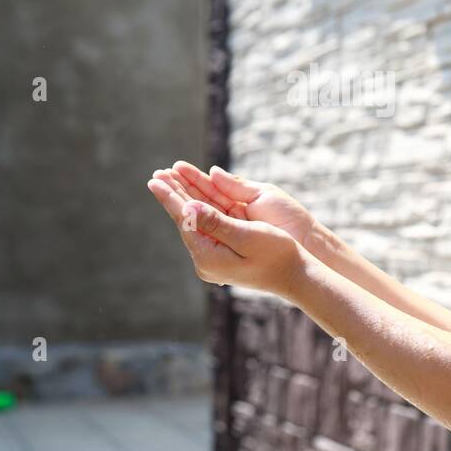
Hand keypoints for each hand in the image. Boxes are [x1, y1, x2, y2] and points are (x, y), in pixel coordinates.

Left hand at [146, 172, 307, 295]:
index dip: (170, 196)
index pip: (184, 220)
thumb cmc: (277, 254)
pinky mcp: (222, 256)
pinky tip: (191, 201)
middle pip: (186, 221)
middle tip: (156, 174)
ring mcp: (213, 260)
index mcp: (208, 256)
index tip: (154, 179)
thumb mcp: (247, 235)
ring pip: (195, 223)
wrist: (296, 276)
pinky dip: (198, 210)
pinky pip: (205, 228)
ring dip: (184, 200)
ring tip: (169, 181)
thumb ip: (215, 222)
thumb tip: (187, 208)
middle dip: (173, 195)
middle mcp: (206, 261)